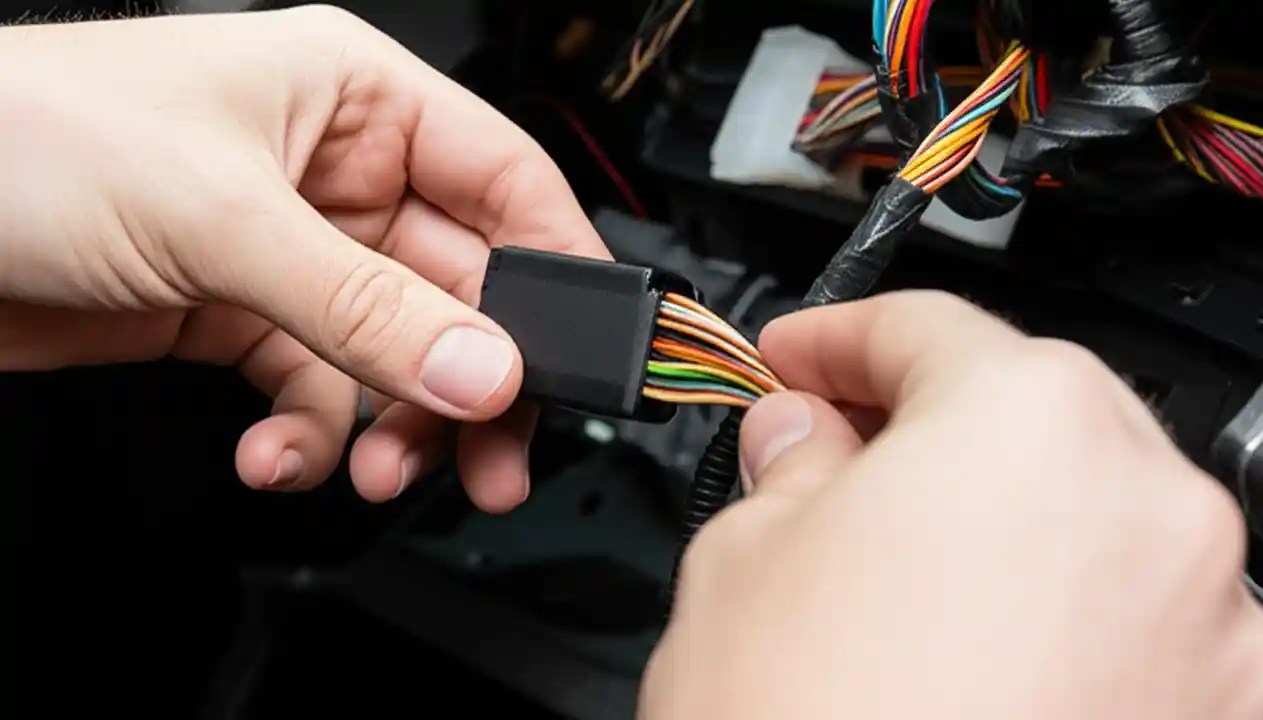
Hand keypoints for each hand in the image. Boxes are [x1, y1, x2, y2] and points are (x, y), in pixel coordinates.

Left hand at [0, 7, 607, 507]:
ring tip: (376, 468)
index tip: (583, 356)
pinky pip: (316, 389)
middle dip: (473, 376)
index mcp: (354, 100)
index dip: (554, 268)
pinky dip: (310, 437)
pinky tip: (279, 456)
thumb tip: (483, 367)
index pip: (501, 180)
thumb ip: (364, 307)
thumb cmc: (23, 134)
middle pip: (456, 287)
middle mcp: (334, 174)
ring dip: (392, 422)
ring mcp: (289, 253)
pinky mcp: (238, 318)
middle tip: (493, 452)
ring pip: (393, 353)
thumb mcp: (222, 217)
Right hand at [642, 292, 1262, 718]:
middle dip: (923, 427)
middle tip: (831, 462)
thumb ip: (786, 467)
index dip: (838, 341)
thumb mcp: (738, 566)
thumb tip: (804, 438)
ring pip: (1089, 516)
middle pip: (1025, 412)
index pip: (925, 328)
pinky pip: (1137, 621)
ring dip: (997, 523)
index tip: (801, 366)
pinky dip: (1062, 614)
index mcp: (1027, 423)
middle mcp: (1151, 508)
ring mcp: (1213, 627)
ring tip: (895, 580)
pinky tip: (974, 659)